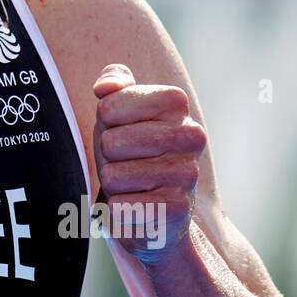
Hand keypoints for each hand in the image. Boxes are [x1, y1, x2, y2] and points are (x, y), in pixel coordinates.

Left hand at [91, 63, 206, 263]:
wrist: (156, 212)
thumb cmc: (131, 154)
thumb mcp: (117, 113)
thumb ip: (113, 85)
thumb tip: (106, 87)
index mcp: (176, 104)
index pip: (109, 107)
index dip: (105, 124)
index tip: (122, 130)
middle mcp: (191, 135)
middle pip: (110, 142)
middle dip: (108, 157)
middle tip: (127, 163)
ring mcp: (187, 173)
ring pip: (112, 175)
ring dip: (114, 184)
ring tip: (133, 184)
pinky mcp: (177, 209)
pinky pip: (119, 206)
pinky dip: (119, 210)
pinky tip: (139, 207)